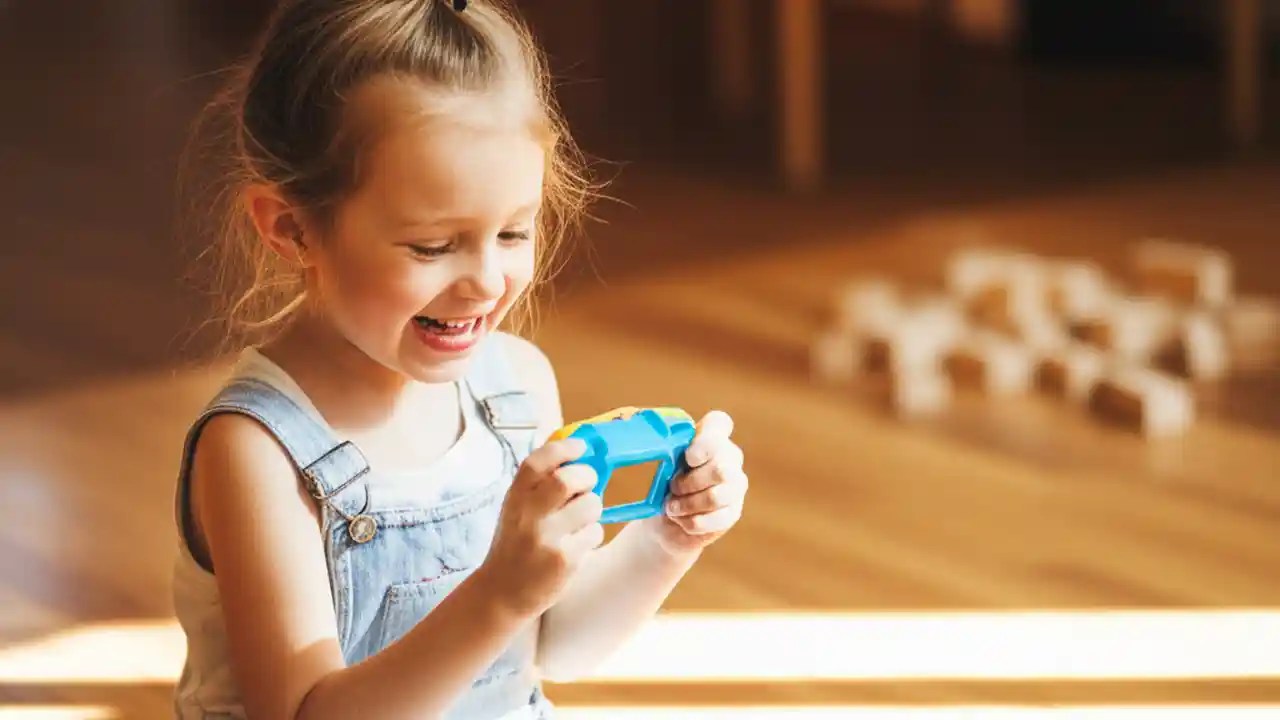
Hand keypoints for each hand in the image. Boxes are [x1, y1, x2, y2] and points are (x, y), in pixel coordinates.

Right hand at [478, 438, 603, 617]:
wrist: (501, 593)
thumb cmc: (515, 545)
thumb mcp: (516, 509)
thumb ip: (538, 486)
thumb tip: (577, 456)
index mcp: (515, 498)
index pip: (537, 462)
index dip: (563, 449)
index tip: (581, 446)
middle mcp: (528, 516)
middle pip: (567, 480)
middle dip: (587, 476)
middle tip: (588, 483)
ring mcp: (547, 538)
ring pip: (591, 505)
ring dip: (593, 509)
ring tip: (580, 521)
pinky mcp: (565, 560)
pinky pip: (595, 533)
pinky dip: (591, 535)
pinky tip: (576, 545)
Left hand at [640, 410, 747, 556]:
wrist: (667, 519)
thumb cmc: (666, 482)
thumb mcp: (664, 464)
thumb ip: (666, 451)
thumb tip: (656, 447)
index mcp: (711, 437)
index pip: (720, 423)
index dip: (705, 441)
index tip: (689, 457)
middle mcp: (730, 457)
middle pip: (719, 469)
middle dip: (688, 483)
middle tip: (672, 488)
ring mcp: (736, 485)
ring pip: (715, 497)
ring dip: (687, 505)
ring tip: (672, 507)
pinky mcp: (733, 512)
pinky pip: (714, 519)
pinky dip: (691, 522)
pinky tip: (681, 519)